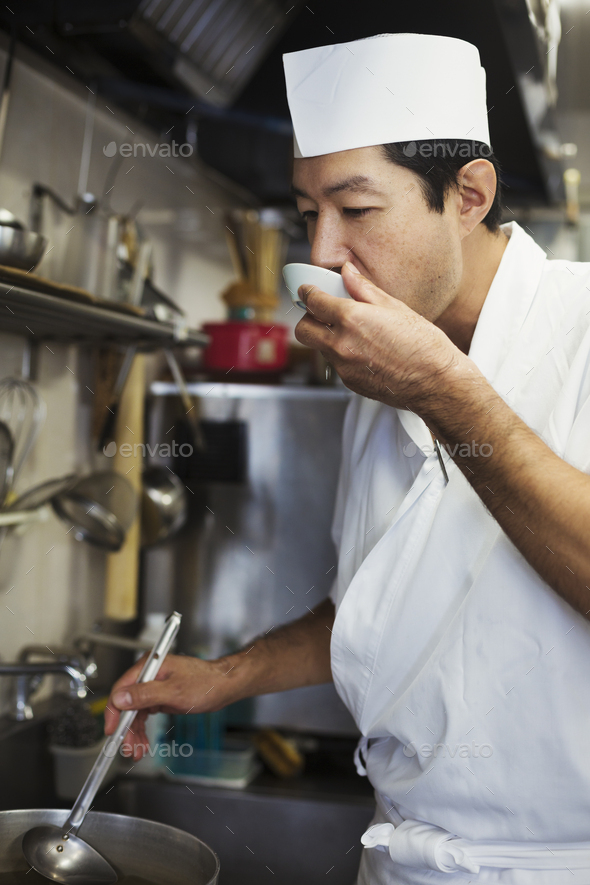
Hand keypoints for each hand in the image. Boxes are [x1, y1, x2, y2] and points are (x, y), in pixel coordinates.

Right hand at [104, 653, 230, 759]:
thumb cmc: (206, 682)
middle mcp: (150, 675)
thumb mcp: (174, 691)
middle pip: (127, 704)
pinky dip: (143, 729)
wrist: (224, 686)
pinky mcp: (160, 696)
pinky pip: (145, 714)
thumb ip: (145, 694)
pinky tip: (143, 743)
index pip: (122, 688)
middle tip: (128, 747)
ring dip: (134, 732)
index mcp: (150, 666)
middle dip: (126, 728)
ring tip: (136, 751)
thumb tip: (121, 698)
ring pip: (135, 712)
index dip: (114, 711)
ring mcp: (154, 686)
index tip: (112, 730)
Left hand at [295, 262, 467, 414]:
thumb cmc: (424, 345)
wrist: (436, 383)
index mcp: (352, 319)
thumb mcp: (395, 308)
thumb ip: (364, 289)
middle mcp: (341, 345)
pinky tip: (365, 351)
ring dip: (326, 338)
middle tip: (322, 313)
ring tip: (352, 332)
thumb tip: (348, 273)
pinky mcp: (349, 383)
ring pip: (319, 348)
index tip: (308, 290)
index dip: (308, 293)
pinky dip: (342, 355)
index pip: (313, 302)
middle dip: (308, 319)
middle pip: (303, 330)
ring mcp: (343, 367)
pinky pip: (336, 364)